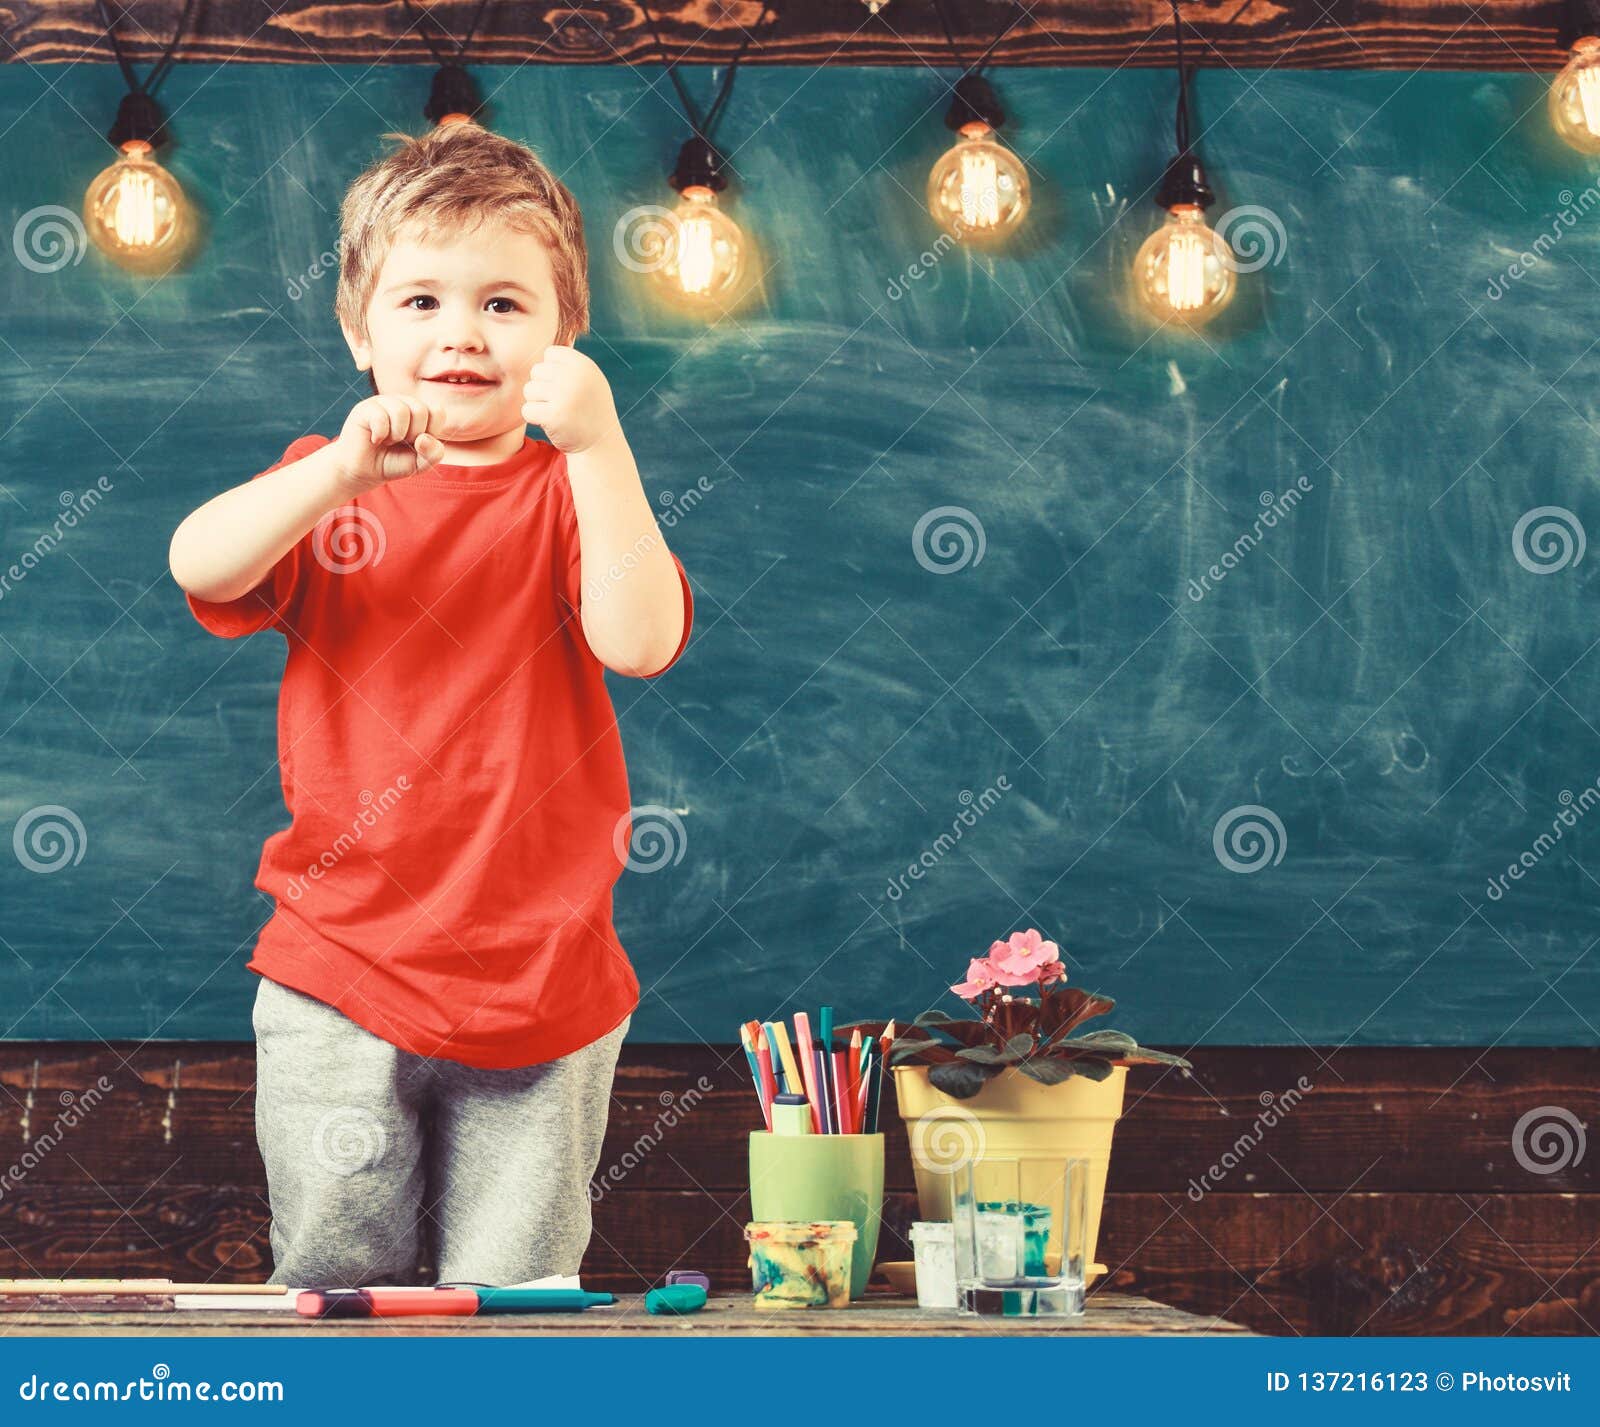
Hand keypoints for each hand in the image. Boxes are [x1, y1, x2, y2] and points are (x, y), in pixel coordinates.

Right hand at [333, 395, 447, 494]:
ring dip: (396, 434)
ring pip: (401, 410)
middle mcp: (402, 403)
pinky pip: (381, 416)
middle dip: (413, 435)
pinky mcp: (365, 408)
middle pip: (420, 410)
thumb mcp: (420, 464)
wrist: (364, 471)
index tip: (418, 444)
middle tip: (399, 443)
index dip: (431, 432)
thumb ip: (433, 454)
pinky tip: (375, 439)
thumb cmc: (393, 463)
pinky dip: (380, 434)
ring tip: (387, 440)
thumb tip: (424, 438)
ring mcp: (383, 403)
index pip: (437, 411)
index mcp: (419, 412)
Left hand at [521, 345, 620, 454]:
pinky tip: (551, 423)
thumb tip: (560, 338)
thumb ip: (572, 362)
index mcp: (584, 365)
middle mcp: (575, 377)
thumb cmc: (590, 410)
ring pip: (529, 390)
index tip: (564, 386)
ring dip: (538, 403)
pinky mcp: (554, 416)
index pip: (550, 354)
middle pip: (536, 371)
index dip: (552, 371)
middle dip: (543, 388)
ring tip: (557, 412)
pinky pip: (527, 410)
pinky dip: (535, 418)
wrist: (600, 445)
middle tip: (560, 403)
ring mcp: (565, 396)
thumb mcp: (589, 380)